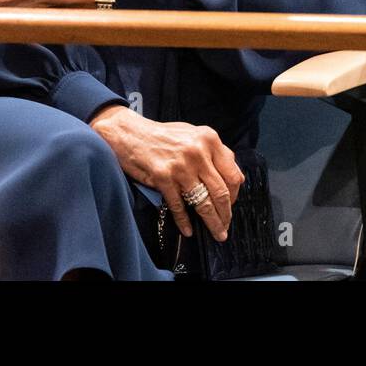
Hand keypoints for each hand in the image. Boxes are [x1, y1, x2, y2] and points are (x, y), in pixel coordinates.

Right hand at [90, 105, 243, 241]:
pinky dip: (185, 221)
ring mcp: (181, 165)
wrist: (129, 133)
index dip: (235, 194)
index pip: (233, 174)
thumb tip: (236, 177)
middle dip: (226, 214)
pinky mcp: (163, 178)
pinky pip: (179, 206)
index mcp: (209, 139)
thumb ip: (215, 152)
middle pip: (221, 192)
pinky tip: (188, 229)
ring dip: (212, 222)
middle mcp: (198, 151)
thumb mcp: (193, 134)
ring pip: (204, 202)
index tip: (232, 205)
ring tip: (217, 233)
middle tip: (226, 226)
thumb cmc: (162, 135)